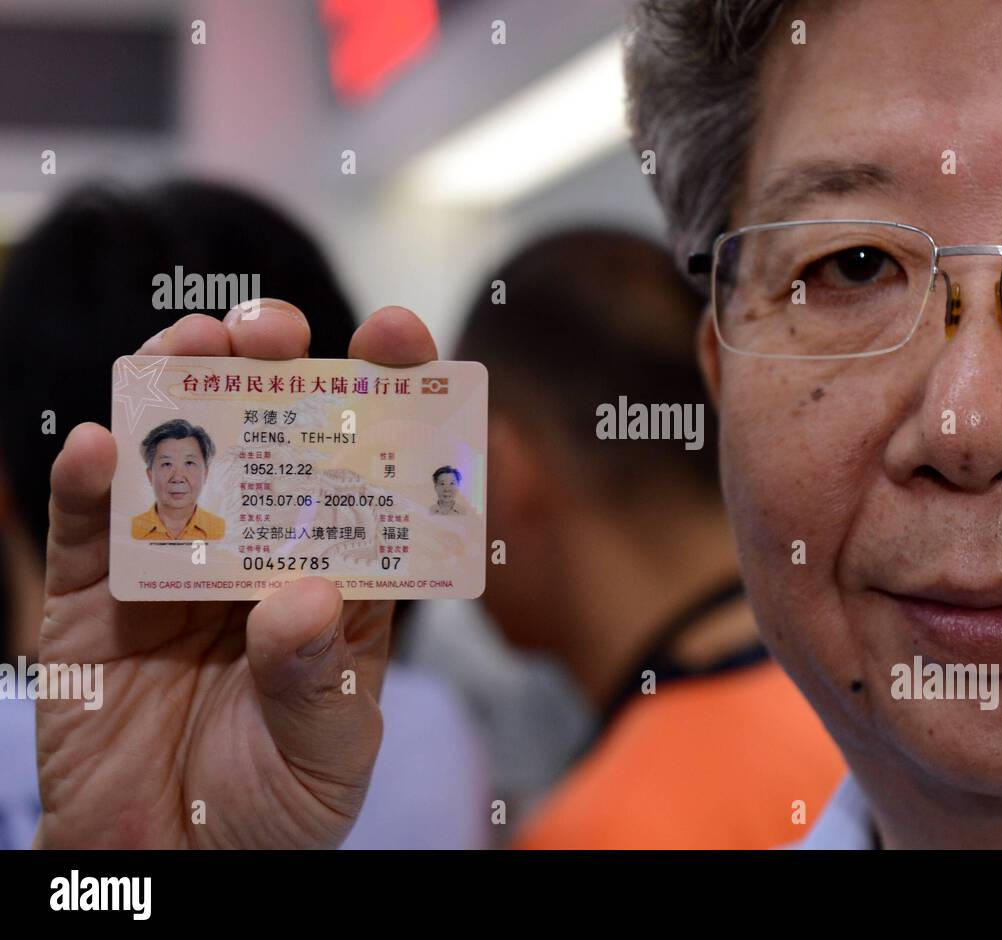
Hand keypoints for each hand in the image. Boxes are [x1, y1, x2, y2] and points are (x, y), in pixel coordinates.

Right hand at [34, 301, 438, 847]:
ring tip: (191, 351)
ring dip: (179, 387)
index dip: (386, 396)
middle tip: (273, 334)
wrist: (171, 868)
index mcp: (340, 576)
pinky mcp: (94, 593)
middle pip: (269, 433)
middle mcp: (261, 551)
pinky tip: (99, 447)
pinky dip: (89, 480)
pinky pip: (88, 523)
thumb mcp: (326, 755)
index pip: (371, 471)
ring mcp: (176, 563)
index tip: (398, 338)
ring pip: (176, 449)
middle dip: (273, 366)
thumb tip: (304, 596)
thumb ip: (317, 679)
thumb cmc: (275, 809)